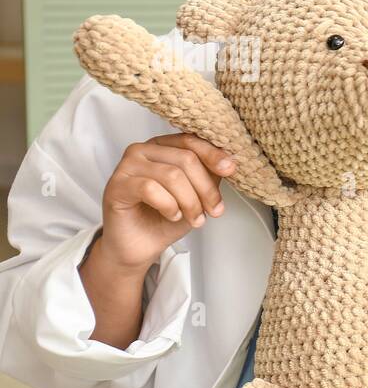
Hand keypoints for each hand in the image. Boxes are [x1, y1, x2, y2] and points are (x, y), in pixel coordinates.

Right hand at [97, 134, 234, 271]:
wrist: (141, 246)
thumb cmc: (167, 218)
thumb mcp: (197, 194)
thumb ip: (209, 176)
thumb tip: (228, 163)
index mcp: (163, 147)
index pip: (191, 141)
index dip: (213, 155)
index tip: (230, 170)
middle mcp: (143, 150)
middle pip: (186, 159)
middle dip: (206, 189)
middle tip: (214, 211)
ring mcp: (127, 166)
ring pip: (171, 175)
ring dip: (190, 202)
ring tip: (195, 219)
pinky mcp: (116, 185)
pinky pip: (150, 189)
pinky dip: (169, 205)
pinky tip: (173, 215)